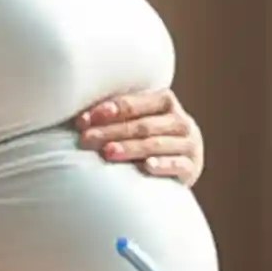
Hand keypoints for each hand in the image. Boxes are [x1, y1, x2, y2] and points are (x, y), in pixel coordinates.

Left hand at [77, 89, 204, 186]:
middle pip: (143, 125)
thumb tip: (79, 118)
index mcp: (166, 102)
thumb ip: (117, 116)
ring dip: (131, 148)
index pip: (137, 103)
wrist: (179, 168)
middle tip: (87, 139)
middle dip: (112, 131)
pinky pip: (178, 165)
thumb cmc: (147, 141)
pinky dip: (162, 165)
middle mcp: (181, 121)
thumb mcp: (137, 123)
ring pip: (157, 144)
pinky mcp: (193, 167)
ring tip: (107, 153)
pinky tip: (146, 167)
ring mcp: (189, 144)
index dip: (112, 109)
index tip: (86, 119)